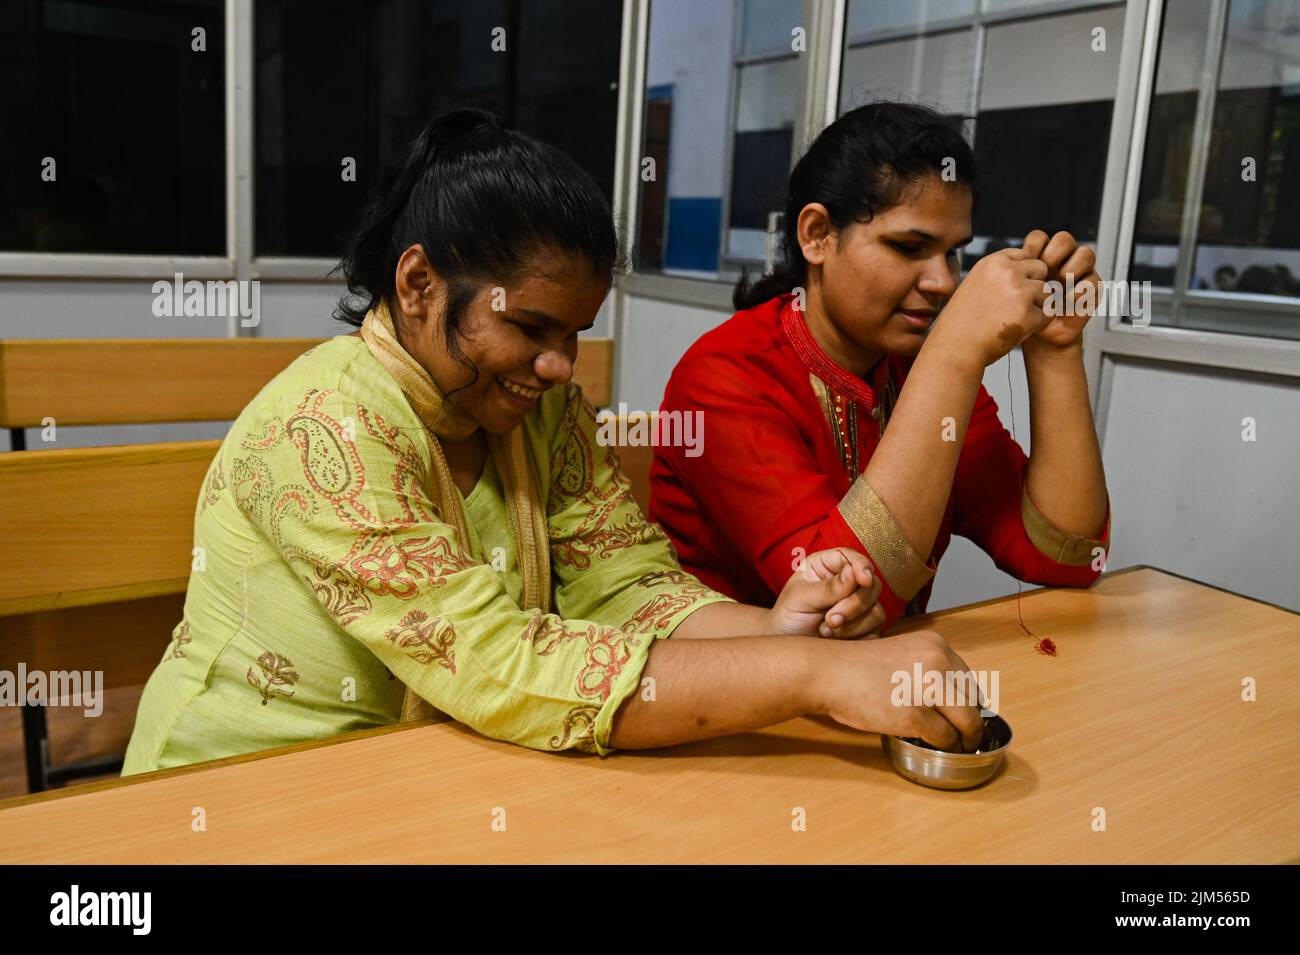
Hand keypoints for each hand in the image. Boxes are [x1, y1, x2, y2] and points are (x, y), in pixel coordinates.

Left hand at [768, 548, 883, 637]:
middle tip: (830, 620)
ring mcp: (858, 607)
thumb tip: (853, 573)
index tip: (864, 580)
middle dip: (853, 605)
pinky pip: (875, 632)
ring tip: (825, 630)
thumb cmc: (788, 616)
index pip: (852, 558)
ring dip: (852, 625)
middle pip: (872, 586)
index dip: (862, 566)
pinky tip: (835, 640)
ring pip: (876, 611)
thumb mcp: (801, 598)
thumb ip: (828, 587)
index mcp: (826, 566)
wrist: (787, 646)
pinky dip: (856, 638)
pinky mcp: (865, 629)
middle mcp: (847, 583)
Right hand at [815, 629, 984, 751]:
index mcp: (936, 645)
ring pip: (967, 721)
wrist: (829, 672)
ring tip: (958, 745)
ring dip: (965, 737)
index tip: (963, 716)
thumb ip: (931, 670)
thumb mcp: (905, 655)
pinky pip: (945, 737)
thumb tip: (955, 701)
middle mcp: (939, 661)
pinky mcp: (915, 715)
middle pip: (973, 701)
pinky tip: (937, 747)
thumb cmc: (859, 667)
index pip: (968, 680)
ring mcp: (929, 688)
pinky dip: (944, 746)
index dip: (968, 702)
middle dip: (971, 721)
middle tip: (965, 736)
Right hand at [930, 246, 1051, 368]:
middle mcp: (1007, 271)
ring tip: (1012, 319)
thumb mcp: (975, 284)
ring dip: (1036, 306)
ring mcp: (1019, 291)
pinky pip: (1048, 314)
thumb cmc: (964, 320)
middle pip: (1040, 269)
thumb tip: (1028, 267)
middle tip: (1013, 306)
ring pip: (1047, 292)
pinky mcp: (1028, 313)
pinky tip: (1016, 330)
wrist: (955, 348)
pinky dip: (1037, 324)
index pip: (1025, 256)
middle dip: (1032, 286)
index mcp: (993, 262)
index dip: (1021, 275)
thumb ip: (999, 273)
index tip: (1006, 292)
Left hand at [1021, 229, 1100, 351]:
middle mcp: (1061, 261)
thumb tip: (1007, 264)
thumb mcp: (1013, 293)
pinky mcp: (1091, 289)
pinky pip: (1093, 281)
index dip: (1035, 245)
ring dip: (1072, 267)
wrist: (1039, 335)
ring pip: (1085, 254)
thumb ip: (1012, 277)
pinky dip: (1078, 291)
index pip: (1040, 238)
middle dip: (1055, 251)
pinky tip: (1066, 302)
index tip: (1028, 260)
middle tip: (1046, 268)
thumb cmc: (1024, 313)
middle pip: (1064, 239)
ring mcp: (1078, 273)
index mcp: (1039, 258)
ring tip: (1059, 283)